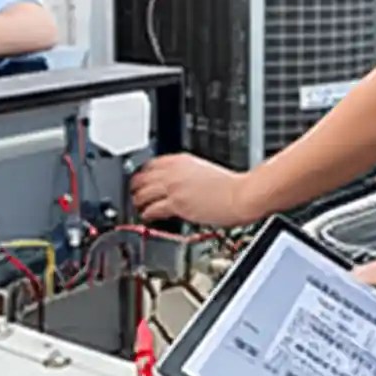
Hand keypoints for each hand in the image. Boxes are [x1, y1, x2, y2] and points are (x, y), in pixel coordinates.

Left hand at [131, 154, 254, 226]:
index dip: (143, 173)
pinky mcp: (177, 204)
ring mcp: (174, 187)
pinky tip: (146, 216)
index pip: (151, 164)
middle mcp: (174, 171)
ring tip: (137, 206)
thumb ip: (188, 174)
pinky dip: (146, 213)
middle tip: (134, 193)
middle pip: (143, 177)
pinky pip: (153, 209)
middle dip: (136, 186)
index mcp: (182, 160)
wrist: (241, 194)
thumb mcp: (205, 170)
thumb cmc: (231, 185)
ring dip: (138, 200)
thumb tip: (180, 182)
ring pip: (143, 193)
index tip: (142, 179)